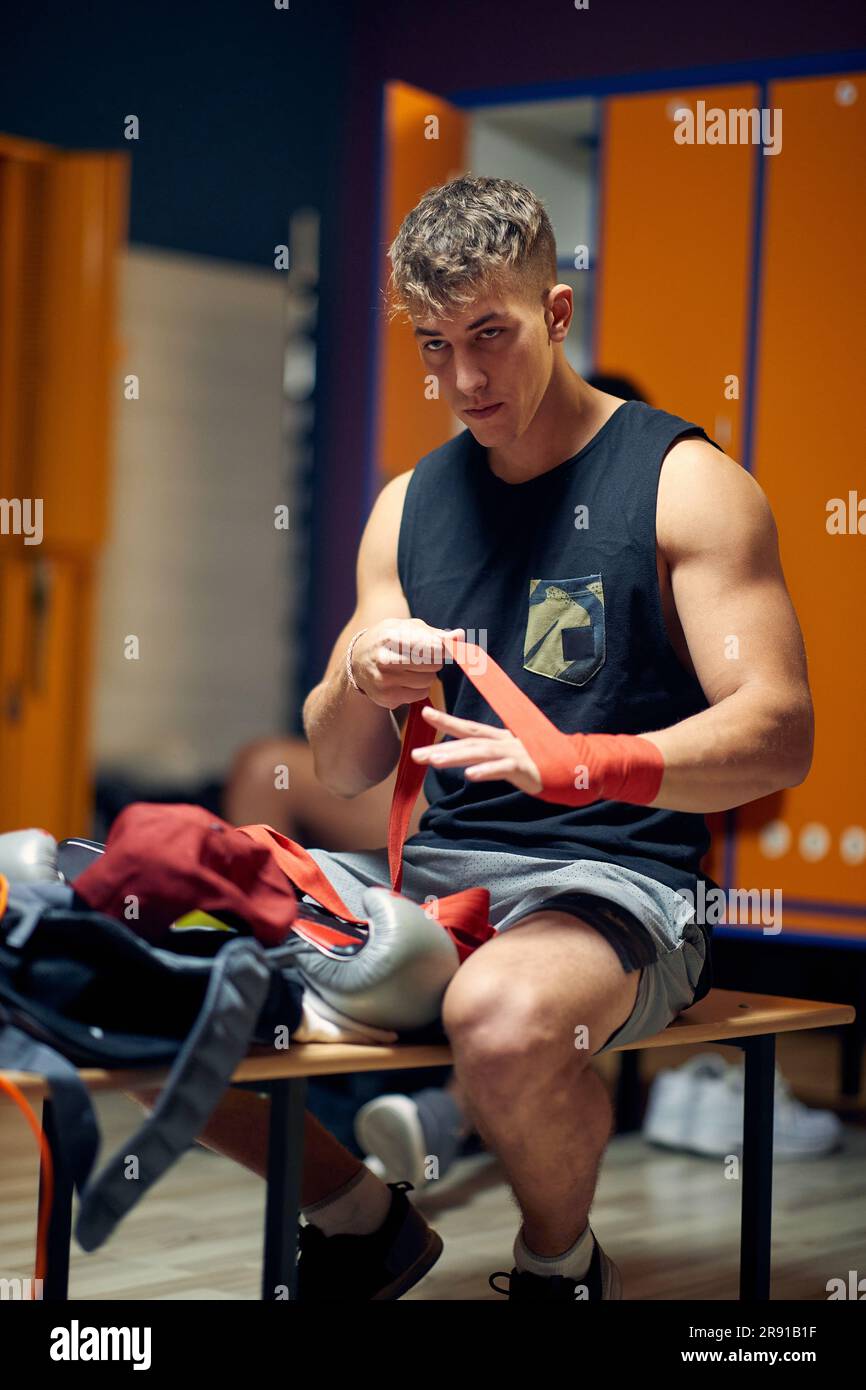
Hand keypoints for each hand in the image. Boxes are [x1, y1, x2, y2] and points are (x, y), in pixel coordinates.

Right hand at [351, 620, 464, 709]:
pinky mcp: (387, 697)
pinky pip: (421, 694)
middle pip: (434, 665)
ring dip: (427, 675)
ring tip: (411, 668)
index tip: (445, 647)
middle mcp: (385, 660)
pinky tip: (405, 680)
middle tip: (421, 656)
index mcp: (391, 637)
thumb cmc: (388, 639)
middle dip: (434, 661)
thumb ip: (435, 633)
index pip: (433, 647)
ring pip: (429, 681)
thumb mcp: (407, 627)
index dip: (444, 648)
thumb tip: (460, 636)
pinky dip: (419, 688)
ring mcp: (384, 681)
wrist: (357, 661)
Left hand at [410, 705, 542, 793]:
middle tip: (414, 754)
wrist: (572, 767)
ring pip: (480, 753)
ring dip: (456, 756)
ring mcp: (514, 753)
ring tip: (434, 761)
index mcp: (499, 739)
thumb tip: (469, 762)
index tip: (425, 713)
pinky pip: (503, 769)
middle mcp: (503, 742)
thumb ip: (491, 758)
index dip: (447, 720)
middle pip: (468, 742)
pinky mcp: (525, 767)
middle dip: (440, 746)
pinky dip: (486, 771)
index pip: (469, 729)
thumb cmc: (540, 763)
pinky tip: (470, 776)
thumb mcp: (510, 759)